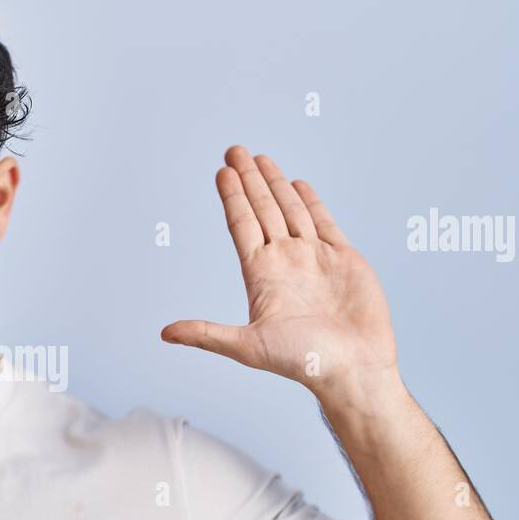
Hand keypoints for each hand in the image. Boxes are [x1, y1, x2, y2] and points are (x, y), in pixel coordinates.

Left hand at [161, 145, 400, 404]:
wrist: (353, 370)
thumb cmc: (302, 363)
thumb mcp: (247, 347)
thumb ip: (206, 335)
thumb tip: (164, 333)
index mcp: (261, 276)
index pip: (241, 226)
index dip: (232, 198)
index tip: (221, 171)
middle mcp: (285, 262)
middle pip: (262, 210)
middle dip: (248, 180)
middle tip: (234, 149)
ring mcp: (314, 259)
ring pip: (290, 211)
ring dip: (275, 184)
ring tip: (260, 158)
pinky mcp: (344, 260)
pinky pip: (323, 222)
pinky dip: (310, 202)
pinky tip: (297, 184)